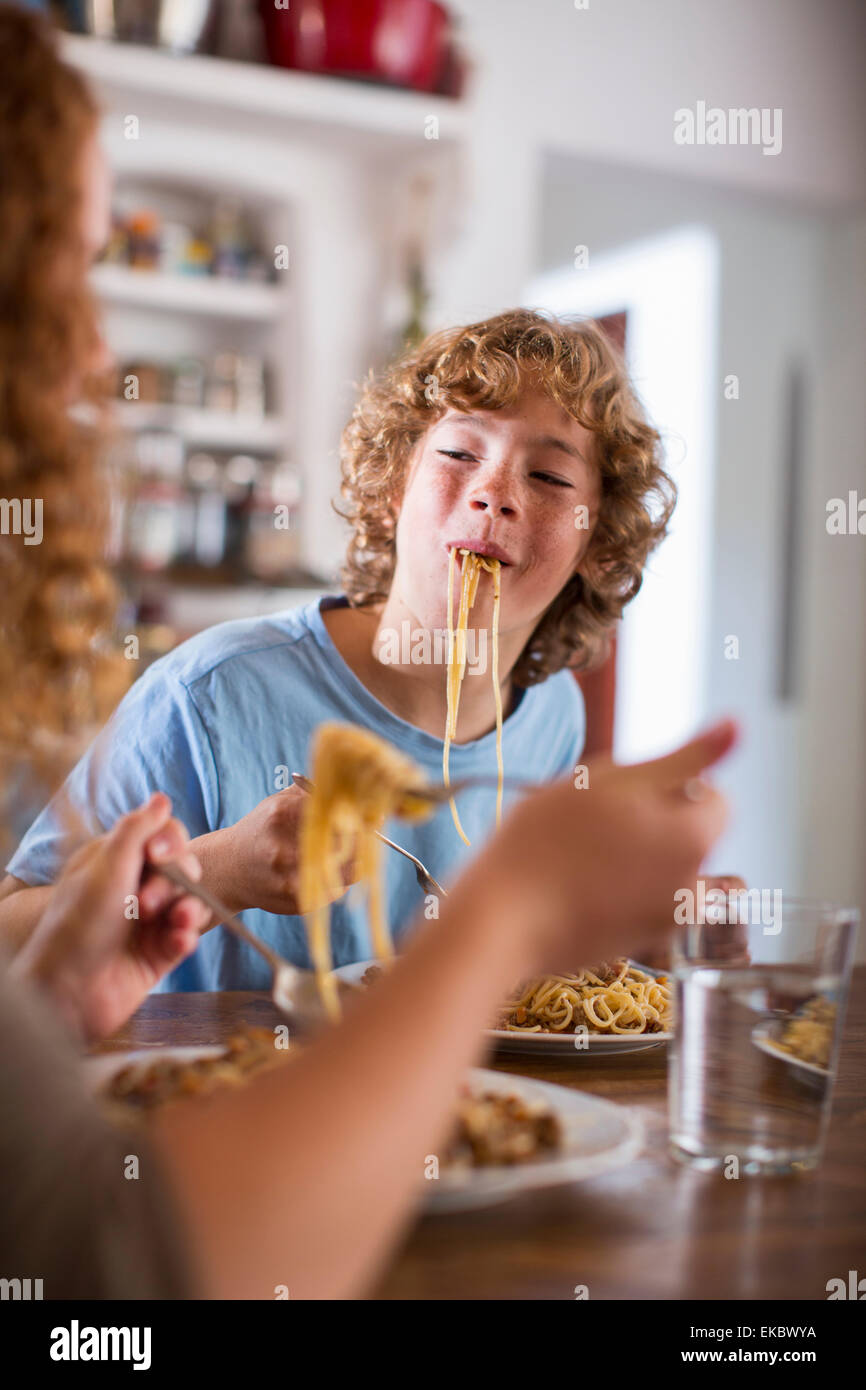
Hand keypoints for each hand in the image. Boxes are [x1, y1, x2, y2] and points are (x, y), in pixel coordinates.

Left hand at [11, 793, 209, 1042]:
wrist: (67, 994)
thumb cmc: (78, 926)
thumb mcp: (106, 866)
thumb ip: (137, 828)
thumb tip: (161, 797)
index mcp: (115, 861)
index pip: (162, 835)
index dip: (170, 842)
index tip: (158, 855)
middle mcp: (132, 887)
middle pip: (181, 867)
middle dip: (175, 881)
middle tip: (146, 904)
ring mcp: (147, 922)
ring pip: (190, 901)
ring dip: (189, 909)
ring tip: (177, 924)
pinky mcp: (159, 953)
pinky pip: (188, 935)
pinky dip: (186, 936)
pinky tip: (177, 942)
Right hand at [192, 787, 357, 919]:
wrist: (229, 868)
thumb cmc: (262, 829)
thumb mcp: (279, 801)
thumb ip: (312, 792)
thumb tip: (354, 788)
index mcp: (281, 814)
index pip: (335, 814)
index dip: (358, 817)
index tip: (371, 817)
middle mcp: (282, 847)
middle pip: (343, 845)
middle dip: (360, 841)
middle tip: (367, 837)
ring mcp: (287, 877)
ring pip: (344, 871)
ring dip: (353, 863)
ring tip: (348, 854)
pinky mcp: (294, 901)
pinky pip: (334, 890)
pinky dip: (339, 880)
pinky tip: (329, 871)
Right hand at [477, 719, 737, 974]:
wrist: (501, 921)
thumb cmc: (549, 841)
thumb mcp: (616, 779)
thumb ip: (685, 756)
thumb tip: (737, 726)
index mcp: (696, 841)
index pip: (713, 795)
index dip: (669, 786)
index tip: (618, 794)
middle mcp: (695, 888)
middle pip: (687, 833)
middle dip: (652, 821)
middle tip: (591, 820)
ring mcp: (666, 923)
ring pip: (661, 865)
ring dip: (633, 854)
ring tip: (577, 854)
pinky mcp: (637, 945)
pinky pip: (639, 899)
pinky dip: (616, 888)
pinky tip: (572, 884)